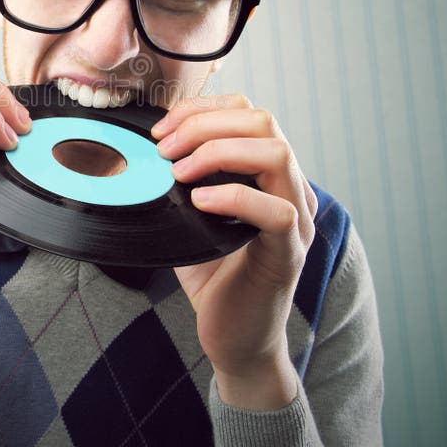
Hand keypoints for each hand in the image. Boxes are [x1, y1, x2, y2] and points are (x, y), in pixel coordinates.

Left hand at [152, 94, 316, 409]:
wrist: (234, 336)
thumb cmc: (214, 273)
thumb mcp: (192, 213)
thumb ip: (184, 177)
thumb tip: (148, 145)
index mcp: (270, 171)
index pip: (248, 111)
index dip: (201, 110)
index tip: (162, 129)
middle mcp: (291, 186)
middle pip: (263, 121)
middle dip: (204, 125)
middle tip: (165, 149)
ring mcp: (298, 218)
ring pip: (277, 154)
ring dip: (218, 152)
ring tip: (178, 173)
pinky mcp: (290, 252)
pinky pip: (277, 212)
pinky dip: (234, 197)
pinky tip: (199, 202)